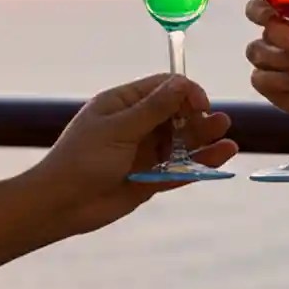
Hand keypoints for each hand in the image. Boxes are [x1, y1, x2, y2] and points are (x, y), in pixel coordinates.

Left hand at [34, 74, 236, 236]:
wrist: (60, 205)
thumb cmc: (81, 160)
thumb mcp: (118, 129)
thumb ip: (153, 109)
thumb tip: (183, 83)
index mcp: (122, 104)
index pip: (163, 88)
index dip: (186, 92)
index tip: (201, 106)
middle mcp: (136, 125)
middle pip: (177, 115)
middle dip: (199, 118)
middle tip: (218, 124)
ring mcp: (143, 152)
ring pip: (182, 143)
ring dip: (204, 141)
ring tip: (228, 140)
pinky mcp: (149, 178)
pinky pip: (180, 168)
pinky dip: (200, 164)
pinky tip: (222, 157)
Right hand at [244, 0, 288, 138]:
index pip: (268, 6)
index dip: (263, 6)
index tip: (275, 11)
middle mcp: (283, 40)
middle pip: (263, 28)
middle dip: (278, 32)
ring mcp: (276, 65)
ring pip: (256, 52)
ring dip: (282, 57)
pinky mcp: (274, 90)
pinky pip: (260, 79)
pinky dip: (277, 79)